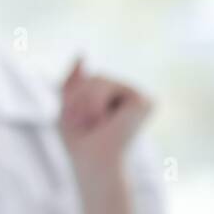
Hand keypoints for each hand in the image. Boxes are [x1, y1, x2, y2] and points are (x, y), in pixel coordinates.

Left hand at [59, 58, 152, 189]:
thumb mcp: (67, 105)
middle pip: (95, 76)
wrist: (91, 161)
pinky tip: (105, 122)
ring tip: (91, 123)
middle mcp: (131, 97)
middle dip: (78, 97)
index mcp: (116, 99)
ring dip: (84, 101)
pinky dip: (94, 102)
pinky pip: (107, 85)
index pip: (89, 79)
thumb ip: (73, 80)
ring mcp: (140, 98)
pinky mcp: (145, 101)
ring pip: (100, 78)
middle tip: (81, 123)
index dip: (74, 96)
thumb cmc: (78, 141)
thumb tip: (82, 53)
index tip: (78, 122)